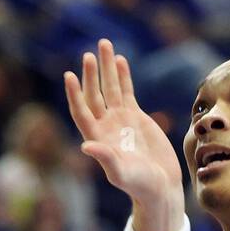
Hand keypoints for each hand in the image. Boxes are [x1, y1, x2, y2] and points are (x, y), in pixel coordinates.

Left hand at [64, 40, 184, 230]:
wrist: (160, 185)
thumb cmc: (139, 184)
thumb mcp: (120, 173)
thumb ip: (105, 158)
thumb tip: (85, 146)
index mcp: (97, 137)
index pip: (81, 111)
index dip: (74, 94)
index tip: (69, 75)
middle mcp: (105, 125)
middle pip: (94, 94)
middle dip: (92, 74)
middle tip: (89, 54)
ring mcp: (120, 119)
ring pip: (111, 88)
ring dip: (107, 68)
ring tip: (104, 44)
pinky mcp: (135, 117)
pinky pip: (127, 91)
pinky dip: (123, 76)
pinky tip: (120, 60)